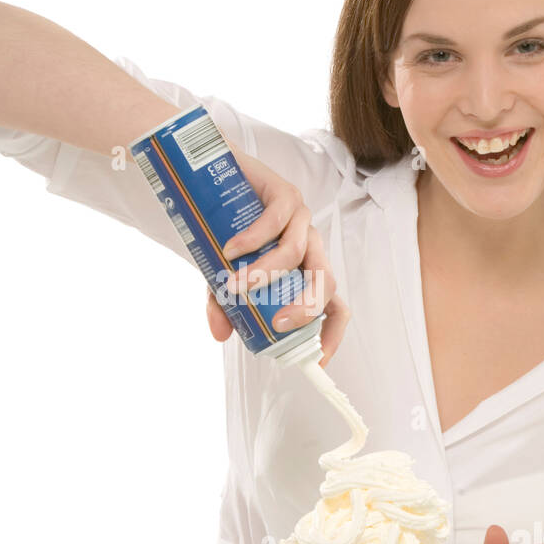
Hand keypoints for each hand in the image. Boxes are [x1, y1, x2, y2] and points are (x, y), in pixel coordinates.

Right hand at [204, 149, 349, 367]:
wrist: (210, 183)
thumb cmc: (225, 232)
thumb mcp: (222, 277)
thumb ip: (224, 305)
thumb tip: (221, 336)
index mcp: (305, 271)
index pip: (334, 306)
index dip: (332, 333)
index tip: (315, 360)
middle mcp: (310, 246)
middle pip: (326, 282)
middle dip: (306, 308)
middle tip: (277, 323)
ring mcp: (300, 219)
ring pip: (297, 253)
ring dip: (266, 275)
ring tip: (234, 286)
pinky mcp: (284, 194)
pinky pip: (276, 221)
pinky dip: (253, 240)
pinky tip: (230, 250)